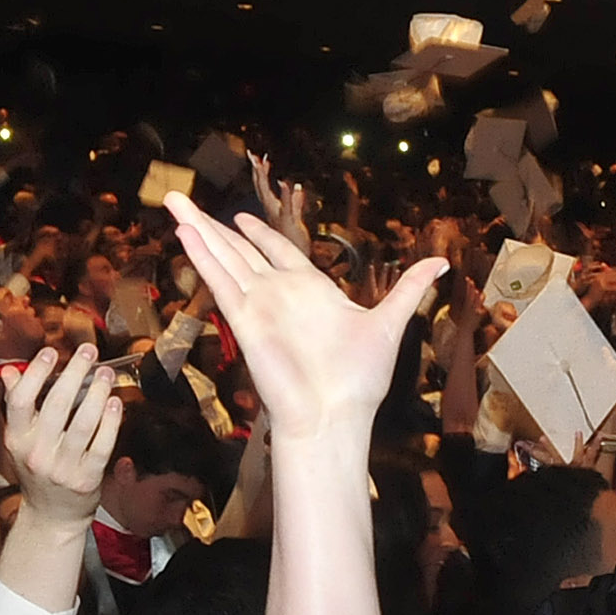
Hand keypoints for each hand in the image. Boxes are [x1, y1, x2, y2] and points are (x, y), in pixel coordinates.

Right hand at [0, 347, 120, 525]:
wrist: (51, 517)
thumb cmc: (39, 471)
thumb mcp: (21, 441)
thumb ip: (15, 405)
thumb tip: (8, 371)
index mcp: (16, 441)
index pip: (20, 401)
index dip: (35, 373)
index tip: (51, 351)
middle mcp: (36, 454)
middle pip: (55, 405)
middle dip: (74, 373)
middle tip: (89, 351)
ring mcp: (62, 469)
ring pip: (83, 423)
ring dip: (97, 393)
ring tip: (106, 373)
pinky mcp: (86, 480)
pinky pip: (102, 445)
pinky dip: (111, 421)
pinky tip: (116, 403)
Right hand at [165, 192, 444, 446]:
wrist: (335, 415)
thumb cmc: (359, 380)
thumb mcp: (391, 322)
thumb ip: (408, 288)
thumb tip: (441, 263)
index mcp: (310, 291)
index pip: (277, 251)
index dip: (258, 233)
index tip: (240, 216)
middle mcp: (279, 294)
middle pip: (239, 249)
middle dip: (212, 224)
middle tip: (182, 199)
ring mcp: (259, 305)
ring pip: (223, 257)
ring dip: (198, 229)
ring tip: (173, 202)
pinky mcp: (245, 319)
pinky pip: (220, 280)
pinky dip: (203, 255)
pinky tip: (184, 232)